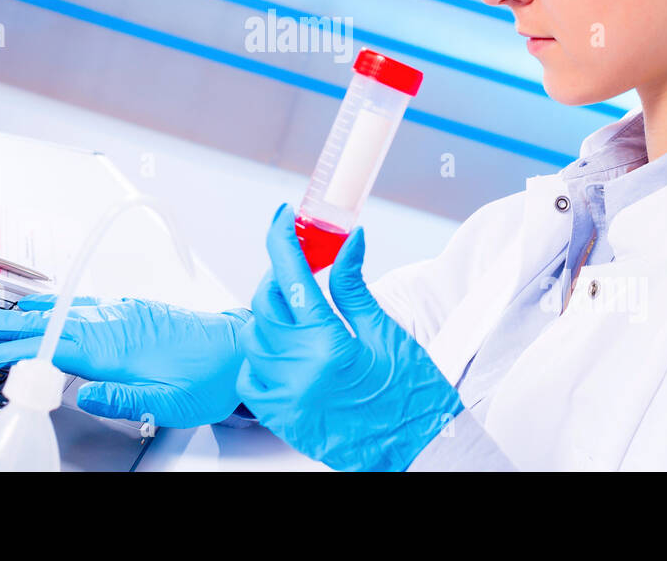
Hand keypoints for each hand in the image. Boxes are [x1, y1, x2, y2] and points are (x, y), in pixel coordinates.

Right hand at [0, 295, 250, 428]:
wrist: (245, 348)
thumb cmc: (212, 377)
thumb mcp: (171, 403)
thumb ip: (125, 398)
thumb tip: (83, 394)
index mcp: (116, 345)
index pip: (48, 347)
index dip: (6, 351)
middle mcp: (115, 322)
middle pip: (46, 321)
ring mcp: (123, 314)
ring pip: (62, 311)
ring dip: (22, 315)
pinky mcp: (133, 313)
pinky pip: (82, 307)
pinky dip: (54, 307)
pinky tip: (43, 309)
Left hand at [236, 203, 463, 470]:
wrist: (417, 449)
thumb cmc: (411, 396)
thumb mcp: (385, 332)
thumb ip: (353, 285)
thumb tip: (348, 241)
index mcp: (329, 343)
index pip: (290, 276)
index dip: (281, 239)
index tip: (281, 217)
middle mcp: (300, 370)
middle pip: (265, 302)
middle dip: (279, 277)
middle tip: (298, 269)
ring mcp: (285, 397)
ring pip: (254, 337)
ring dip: (270, 317)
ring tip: (299, 315)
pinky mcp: (280, 418)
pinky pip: (249, 377)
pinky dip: (260, 356)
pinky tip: (284, 350)